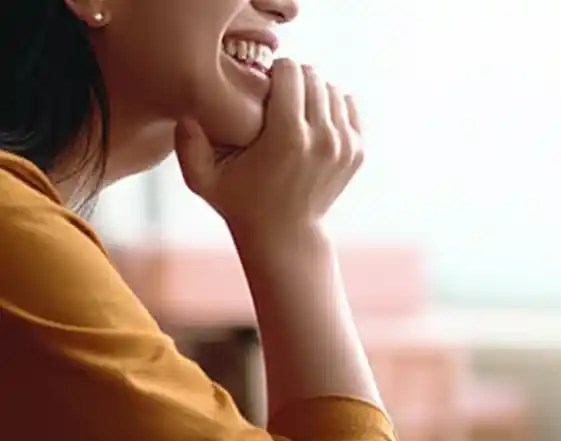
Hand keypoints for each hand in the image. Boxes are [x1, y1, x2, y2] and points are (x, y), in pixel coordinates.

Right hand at [174, 59, 363, 239]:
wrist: (286, 234)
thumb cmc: (240, 202)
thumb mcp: (203, 179)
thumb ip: (187, 144)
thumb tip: (185, 111)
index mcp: (289, 136)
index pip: (291, 71)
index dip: (274, 70)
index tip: (262, 82)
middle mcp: (323, 138)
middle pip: (314, 77)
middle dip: (294, 78)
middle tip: (277, 92)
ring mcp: (345, 145)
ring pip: (333, 89)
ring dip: (313, 91)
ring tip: (293, 105)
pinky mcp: (357, 151)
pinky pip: (349, 105)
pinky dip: (333, 104)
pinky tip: (313, 116)